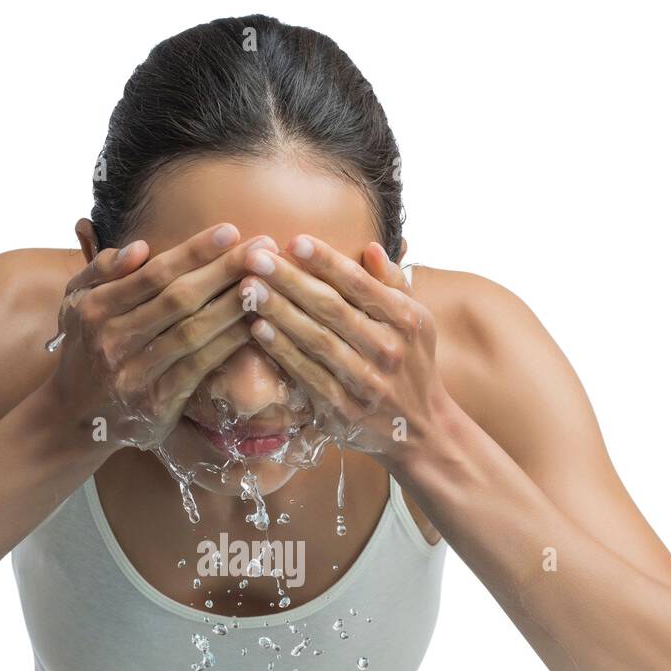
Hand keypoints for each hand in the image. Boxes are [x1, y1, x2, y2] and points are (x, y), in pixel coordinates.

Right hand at [47, 224, 278, 451]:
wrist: (73, 416)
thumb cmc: (85, 347)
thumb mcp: (76, 303)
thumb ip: (101, 270)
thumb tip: (140, 248)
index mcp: (96, 310)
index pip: (152, 274)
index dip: (193, 252)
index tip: (230, 231)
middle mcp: (113, 341)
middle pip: (178, 299)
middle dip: (223, 271)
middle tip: (262, 248)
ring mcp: (135, 375)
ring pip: (191, 332)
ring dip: (232, 305)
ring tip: (264, 281)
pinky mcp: (157, 404)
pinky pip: (198, 368)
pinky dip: (227, 345)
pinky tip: (253, 325)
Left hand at [240, 236, 446, 461]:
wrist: (421, 430)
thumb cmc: (412, 364)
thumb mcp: (416, 322)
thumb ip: (392, 284)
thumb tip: (370, 247)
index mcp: (406, 320)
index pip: (360, 284)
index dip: (326, 261)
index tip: (294, 240)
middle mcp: (389, 350)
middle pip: (332, 308)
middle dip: (292, 280)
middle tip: (256, 258)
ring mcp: (367, 383)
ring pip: (317, 340)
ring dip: (279, 312)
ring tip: (249, 288)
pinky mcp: (346, 411)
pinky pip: (309, 375)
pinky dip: (283, 352)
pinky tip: (258, 329)